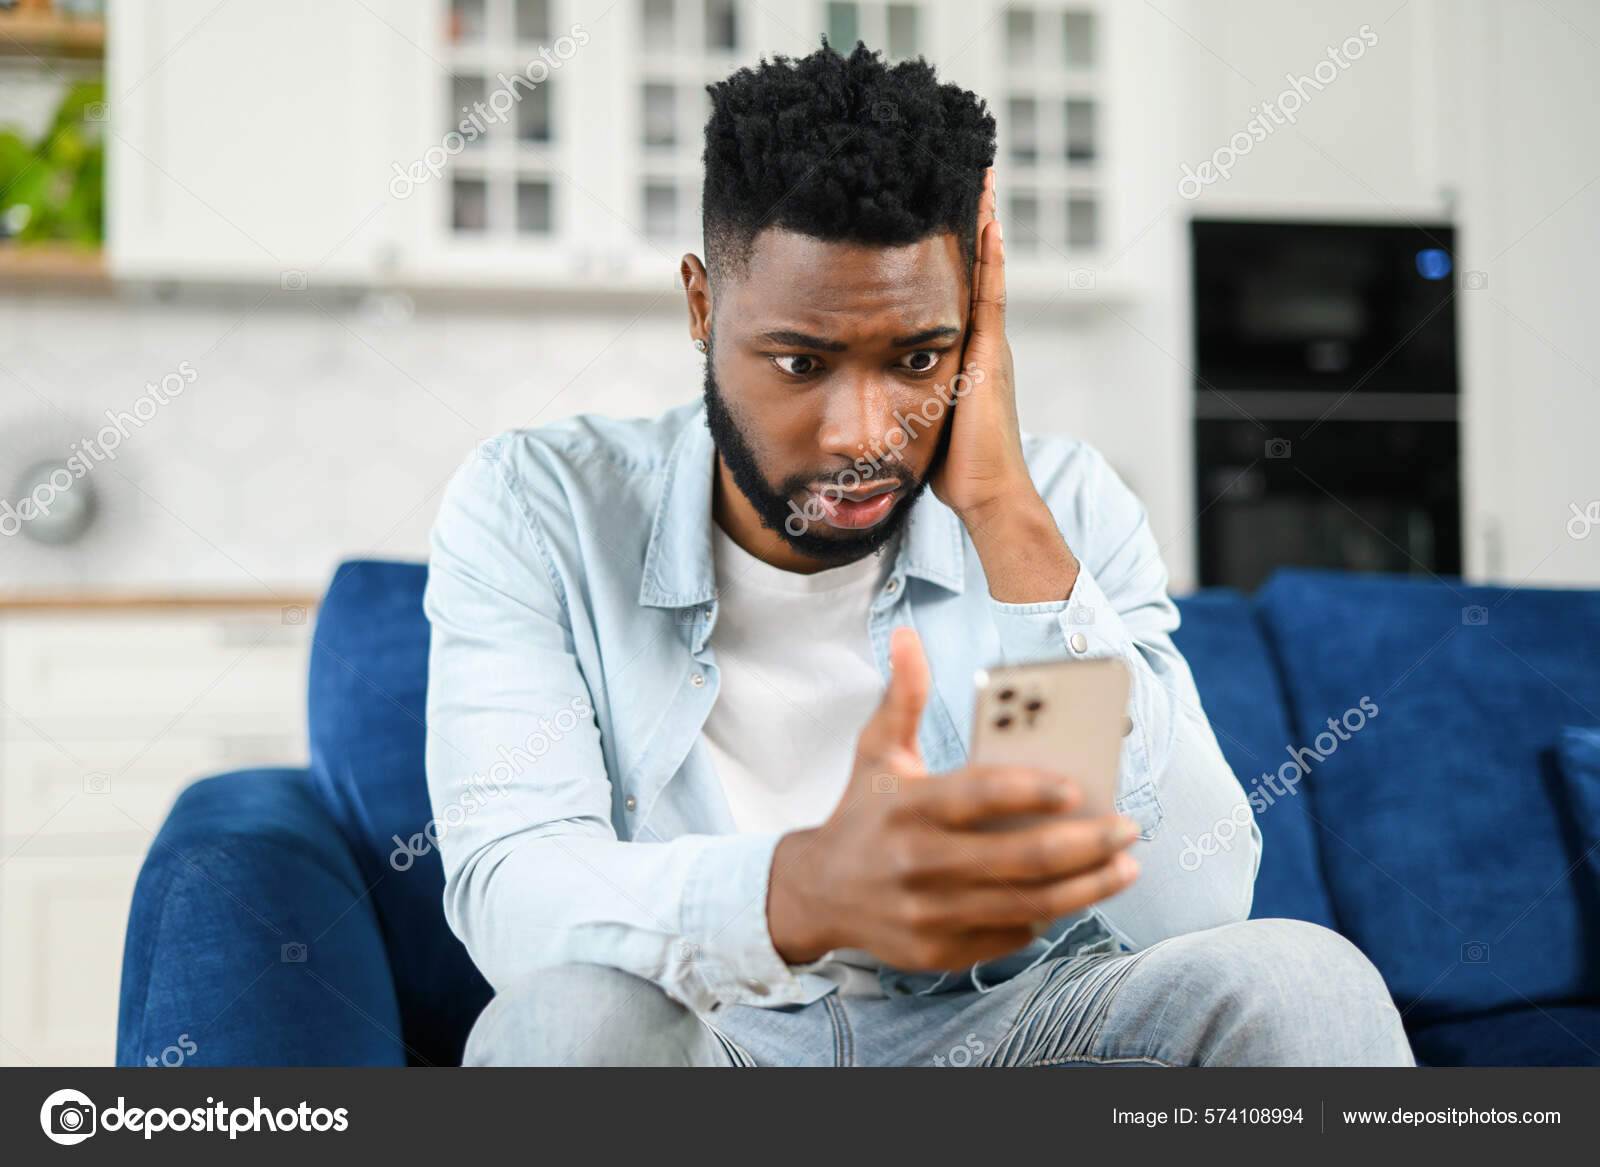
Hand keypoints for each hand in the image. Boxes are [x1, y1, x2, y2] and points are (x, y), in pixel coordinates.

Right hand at [766, 626, 1140, 969]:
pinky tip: (1078, 893)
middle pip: (1018, 858)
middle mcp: (916, 863)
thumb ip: (902, 697)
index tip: (1079, 786)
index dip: (1032, 792)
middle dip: (1085, 844)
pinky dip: (1048, 916)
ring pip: (1026, 904)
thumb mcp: (876, 751)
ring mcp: (928, 914)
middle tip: (1127, 828)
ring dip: (1086, 887)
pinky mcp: (938, 952)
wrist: (815, 892)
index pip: (979, 796)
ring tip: (1124, 866)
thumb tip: (907, 637)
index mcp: (907, 807)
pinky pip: (1010, 935)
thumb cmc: (863, 813)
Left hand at [929, 167, 1030, 522]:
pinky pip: (990, 294)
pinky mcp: (989, 355)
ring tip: (977, 175)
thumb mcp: (919, 417)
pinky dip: (990, 257)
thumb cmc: (953, 467)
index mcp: (964, 352)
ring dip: (982, 222)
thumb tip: (861, 394)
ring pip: (985, 269)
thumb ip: (901, 394)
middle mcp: (981, 340)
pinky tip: (987, 221)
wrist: (985, 494)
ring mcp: (989, 345)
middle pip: (974, 266)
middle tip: (961, 169)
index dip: (953, 246)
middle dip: (971, 219)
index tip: (940, 204)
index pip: (957, 287)